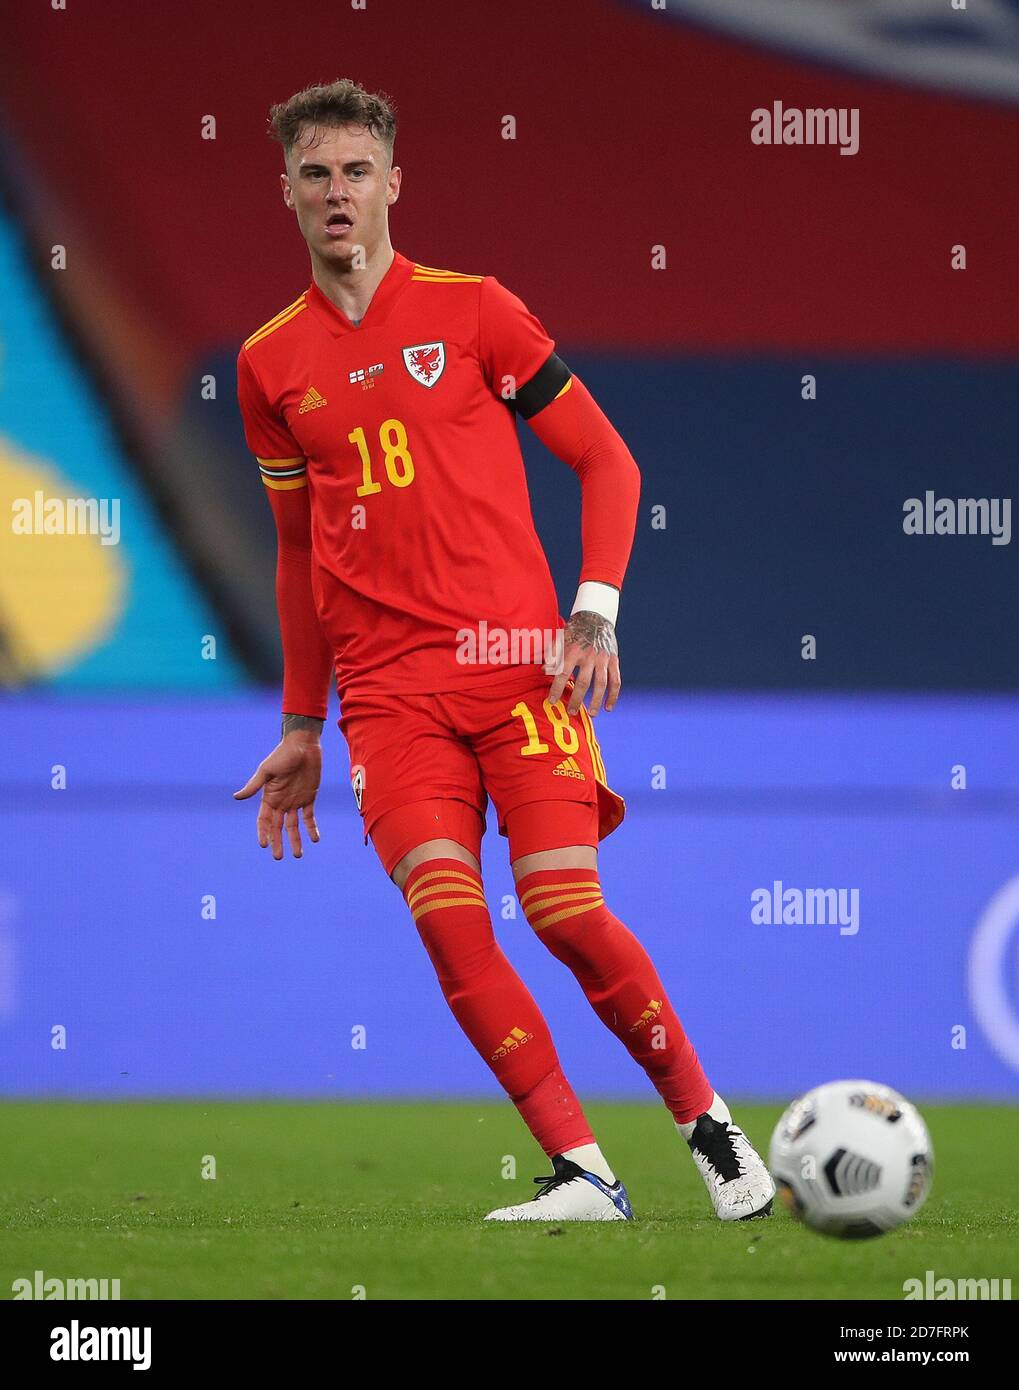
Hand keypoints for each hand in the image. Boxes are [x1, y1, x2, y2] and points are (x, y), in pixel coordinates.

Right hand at [233, 733, 321, 859]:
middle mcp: (281, 802)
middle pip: (278, 827)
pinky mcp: (309, 797)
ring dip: (295, 840)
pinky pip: (309, 816)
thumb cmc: (282, 755)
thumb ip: (254, 786)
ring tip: (298, 855)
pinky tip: (315, 839)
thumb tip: (236, 797)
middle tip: (279, 857)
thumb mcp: (266, 770)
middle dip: (278, 842)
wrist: (303, 745)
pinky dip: (312, 828)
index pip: (264, 820)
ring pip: (294, 826)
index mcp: (269, 797)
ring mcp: (295, 801)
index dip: (263, 832)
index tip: (264, 845)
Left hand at [546, 610, 620, 714]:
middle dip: (576, 699)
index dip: (556, 688)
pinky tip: (608, 707)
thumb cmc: (574, 631)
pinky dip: (613, 695)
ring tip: (591, 714)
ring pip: (601, 684)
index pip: (563, 673)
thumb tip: (544, 671)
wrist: (596, 617)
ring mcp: (603, 658)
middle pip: (583, 682)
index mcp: (573, 650)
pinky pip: (616, 681)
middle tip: (571, 712)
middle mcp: (589, 655)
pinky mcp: (613, 660)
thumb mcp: (560, 639)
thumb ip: (552, 655)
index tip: (552, 701)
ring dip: (596, 701)